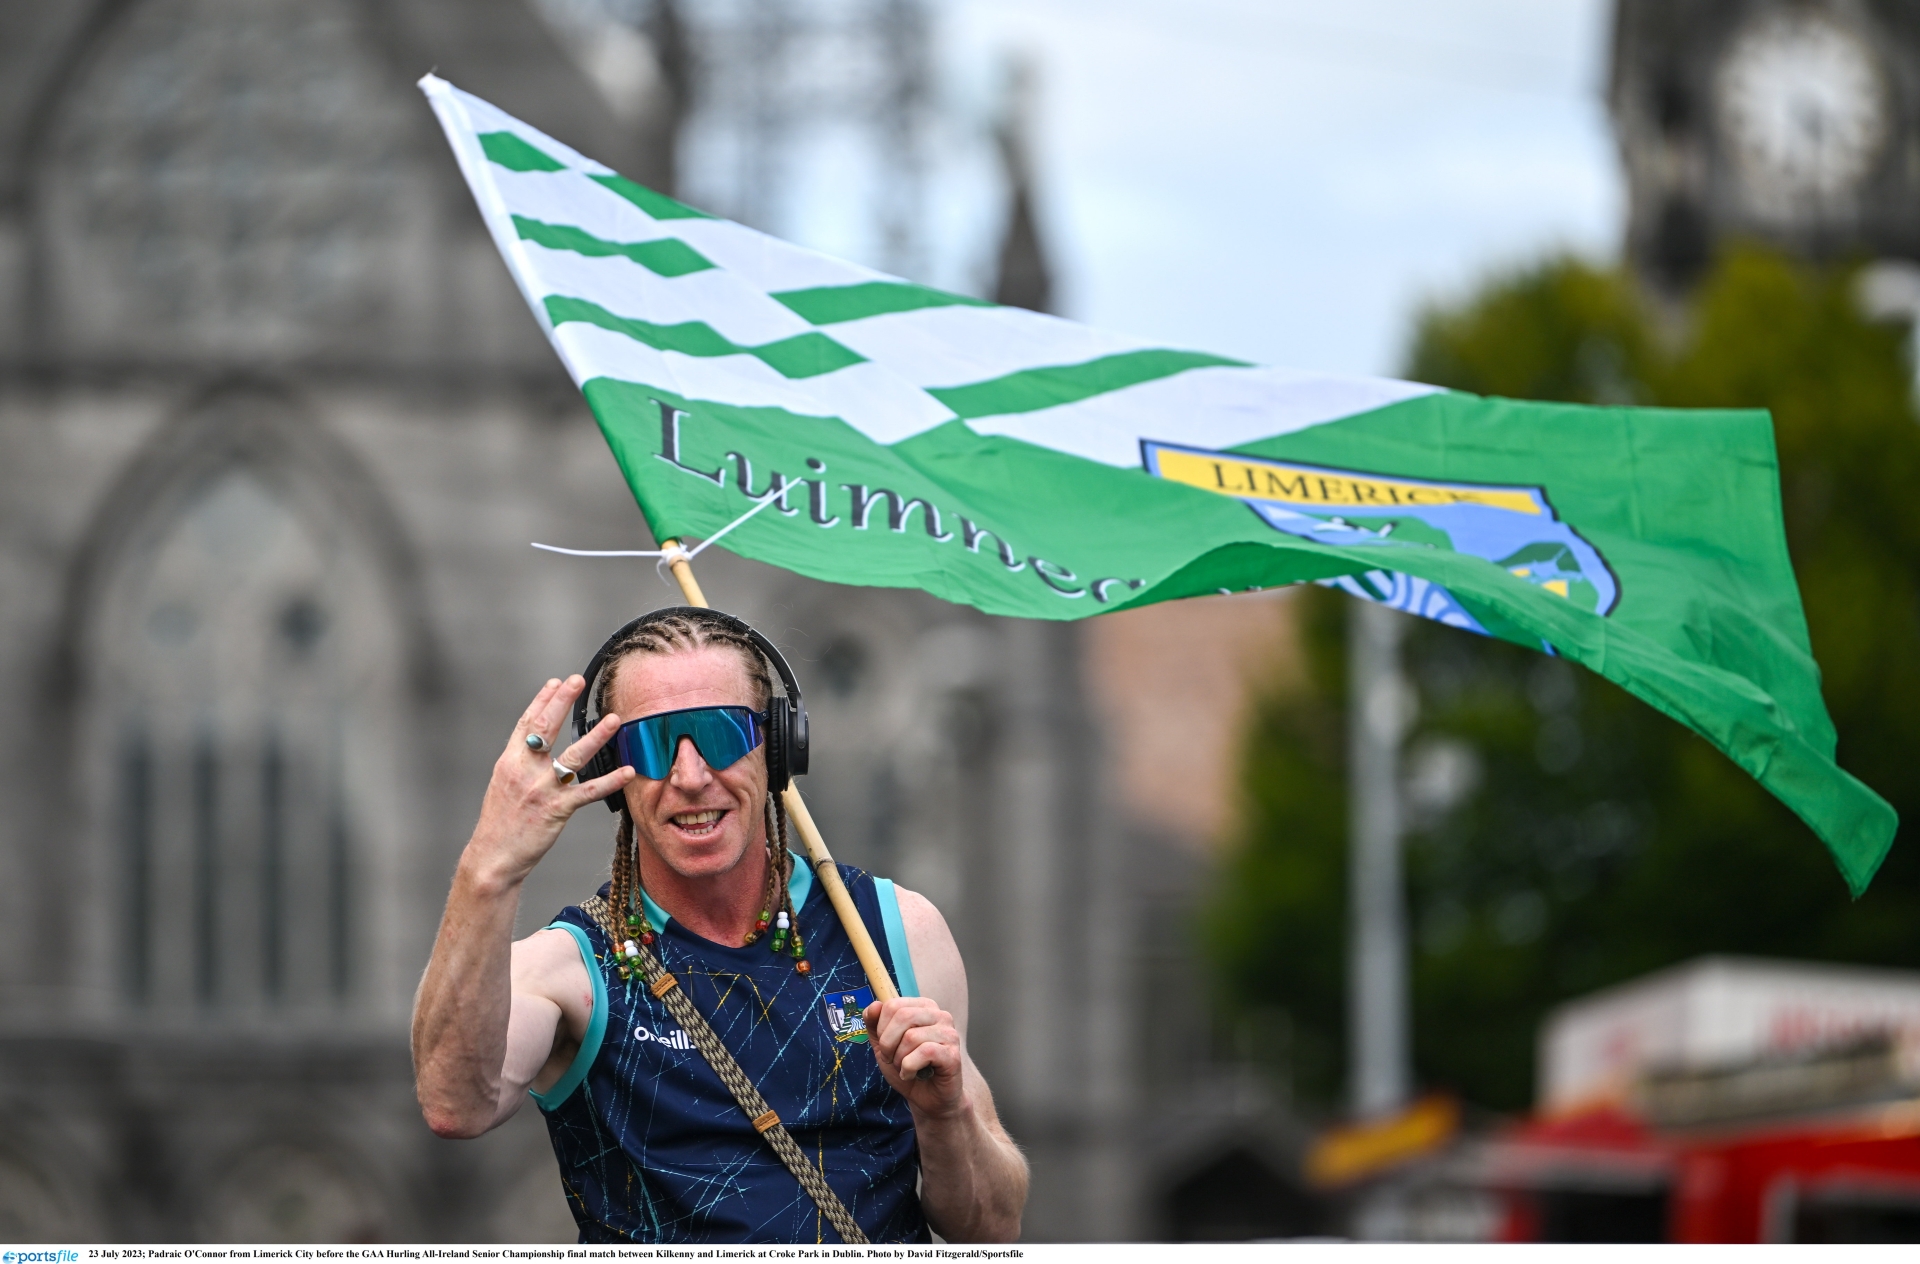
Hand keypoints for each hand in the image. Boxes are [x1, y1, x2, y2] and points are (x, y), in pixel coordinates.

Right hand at [463, 675, 634, 889]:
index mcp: (509, 762)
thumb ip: (521, 764)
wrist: (493, 857)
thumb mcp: (504, 786)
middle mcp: (525, 770)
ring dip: (596, 736)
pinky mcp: (557, 809)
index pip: (526, 724)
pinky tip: (627, 771)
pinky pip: (589, 791)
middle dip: (562, 701)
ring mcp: (542, 789)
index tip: (556, 682)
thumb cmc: (500, 823)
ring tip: (614, 719)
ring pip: (573, 756)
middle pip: (546, 728)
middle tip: (578, 680)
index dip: (542, 700)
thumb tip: (538, 747)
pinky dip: (610, 780)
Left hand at [863, 996, 963, 1117]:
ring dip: (899, 1059)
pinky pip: (924, 1053)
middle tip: (891, 1059)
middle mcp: (939, 1015)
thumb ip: (874, 1024)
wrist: (928, 1099)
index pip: (893, 1005)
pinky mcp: (953, 1054)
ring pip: (912, 1037)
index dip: (881, 1028)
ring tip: (904, 1068)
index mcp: (923, 1007)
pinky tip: (912, 1074)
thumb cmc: (908, 1068)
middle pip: (902, 1016)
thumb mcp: (883, 1045)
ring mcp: (949, 1034)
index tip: (885, 1046)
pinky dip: (909, 1068)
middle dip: (888, 1043)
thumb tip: (873, 1006)